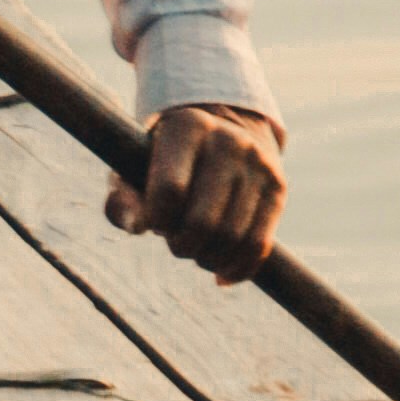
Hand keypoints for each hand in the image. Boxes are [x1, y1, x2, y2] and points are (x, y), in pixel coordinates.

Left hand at [108, 102, 284, 287]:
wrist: (222, 133)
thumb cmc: (165, 161)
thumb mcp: (134, 169)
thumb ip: (122, 200)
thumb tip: (136, 227)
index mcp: (187, 127)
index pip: (170, 190)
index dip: (157, 220)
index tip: (155, 221)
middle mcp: (228, 140)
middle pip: (203, 221)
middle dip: (182, 245)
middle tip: (176, 242)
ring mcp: (258, 164)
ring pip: (232, 237)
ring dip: (207, 259)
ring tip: (196, 252)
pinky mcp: (278, 188)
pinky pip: (259, 245)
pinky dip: (237, 269)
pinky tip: (220, 273)